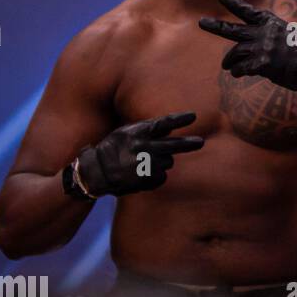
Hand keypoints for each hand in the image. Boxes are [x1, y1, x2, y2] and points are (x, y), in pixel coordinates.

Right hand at [76, 111, 203, 196]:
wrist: (97, 173)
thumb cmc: (113, 148)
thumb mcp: (126, 132)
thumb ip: (148, 130)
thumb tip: (171, 127)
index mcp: (137, 133)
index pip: (163, 123)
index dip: (180, 120)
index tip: (193, 116)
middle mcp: (143, 148)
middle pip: (174, 145)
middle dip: (189, 143)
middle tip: (200, 142)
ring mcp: (146, 165)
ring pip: (168, 161)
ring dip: (162, 161)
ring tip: (144, 162)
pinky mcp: (147, 180)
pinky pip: (163, 176)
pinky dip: (157, 174)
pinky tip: (142, 173)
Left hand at [198, 0, 296, 93]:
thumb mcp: (286, 34)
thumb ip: (267, 34)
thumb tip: (250, 41)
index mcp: (270, 23)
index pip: (248, 11)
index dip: (233, 3)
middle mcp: (264, 33)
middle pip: (233, 30)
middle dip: (216, 26)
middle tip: (202, 22)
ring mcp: (262, 48)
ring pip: (236, 53)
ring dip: (230, 61)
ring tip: (227, 66)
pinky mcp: (262, 63)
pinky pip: (242, 68)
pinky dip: (238, 72)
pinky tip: (238, 74)